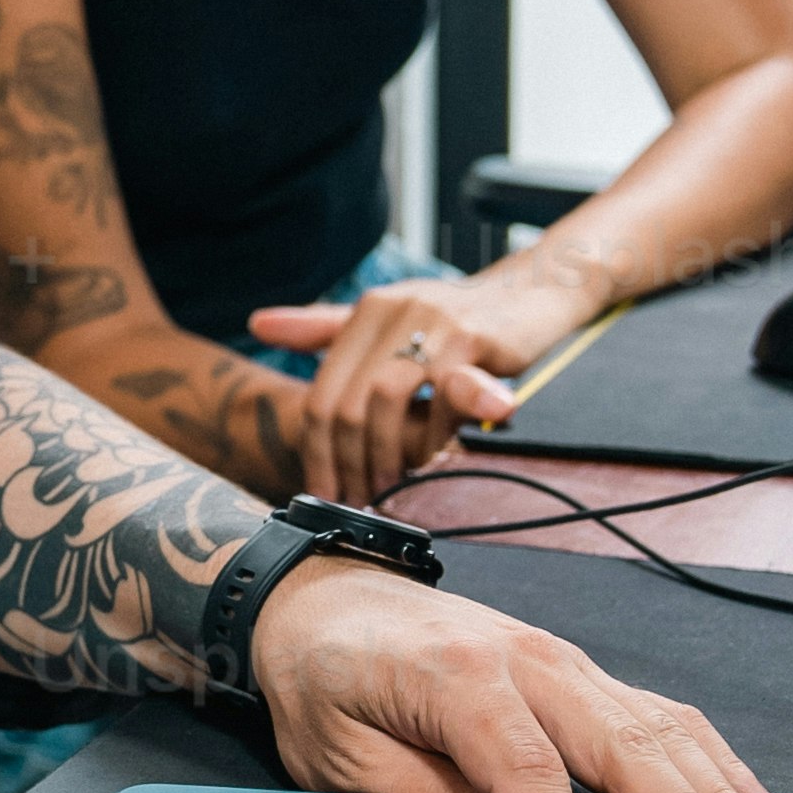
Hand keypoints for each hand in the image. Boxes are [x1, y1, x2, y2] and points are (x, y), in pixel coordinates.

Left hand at [244, 555, 792, 792]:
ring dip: (724, 792)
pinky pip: (661, 717)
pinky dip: (716, 763)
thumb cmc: (325, 678)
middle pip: (623, 746)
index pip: (525, 775)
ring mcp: (562, 663)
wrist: (322, 598)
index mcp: (456, 680)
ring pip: (660, 728)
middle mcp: (526, 662)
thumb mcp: (342, 760)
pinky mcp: (580, 674)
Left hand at [246, 263, 587, 502]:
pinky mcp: (474, 337)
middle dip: (348, 463)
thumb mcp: (389, 319)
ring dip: (386, 454)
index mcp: (366, 311)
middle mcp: (392, 310)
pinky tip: (439, 454)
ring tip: (395, 485)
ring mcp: (432, 322)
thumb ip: (325, 327)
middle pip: (345, 403)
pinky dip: (439, 429)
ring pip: (384, 399)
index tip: (328, 492)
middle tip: (361, 499)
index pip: (321, 395)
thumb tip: (258, 323)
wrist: (534, 293)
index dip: (319, 453)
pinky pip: (445, 392)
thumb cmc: (458, 318)